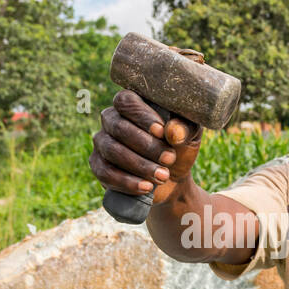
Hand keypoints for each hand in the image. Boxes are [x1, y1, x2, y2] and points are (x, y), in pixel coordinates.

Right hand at [89, 89, 203, 205]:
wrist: (173, 179)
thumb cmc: (179, 148)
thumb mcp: (189, 135)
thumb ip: (185, 128)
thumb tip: (172, 132)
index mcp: (133, 104)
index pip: (126, 101)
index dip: (141, 116)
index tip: (161, 132)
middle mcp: (112, 119)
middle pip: (119, 127)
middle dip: (146, 146)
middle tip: (170, 159)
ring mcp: (102, 142)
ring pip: (112, 150)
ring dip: (139, 165)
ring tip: (162, 176)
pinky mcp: (98, 165)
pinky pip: (104, 172)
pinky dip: (126, 182)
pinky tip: (146, 187)